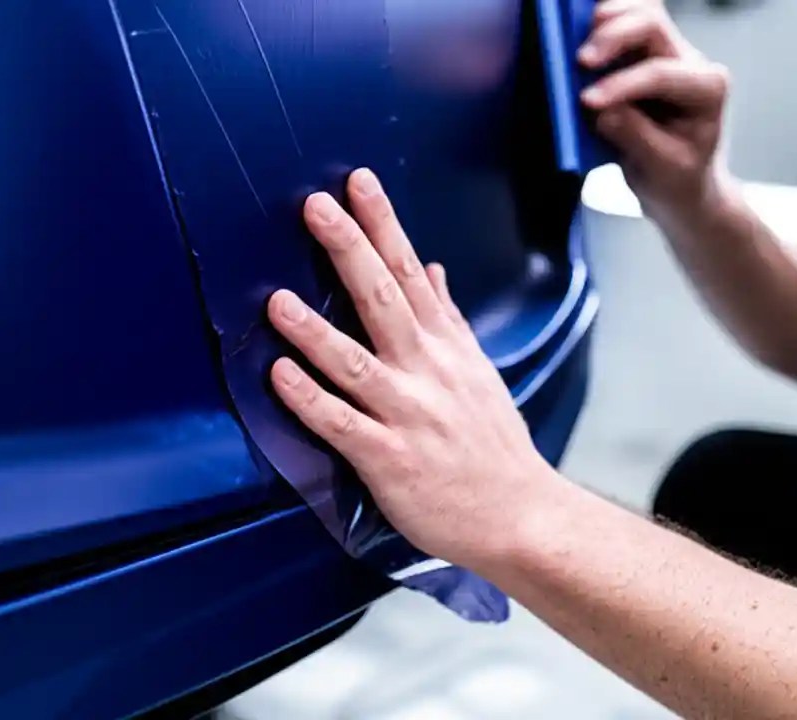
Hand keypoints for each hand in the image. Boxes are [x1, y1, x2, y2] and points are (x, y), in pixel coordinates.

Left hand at [267, 169, 561, 568]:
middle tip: (316, 207)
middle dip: (350, 250)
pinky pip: (342, 424)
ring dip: (315, 329)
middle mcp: (428, 371)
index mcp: (446, 347)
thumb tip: (434, 269)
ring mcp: (408, 414)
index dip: (383, 225)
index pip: (412, 272)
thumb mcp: (478, 371)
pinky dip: (310, 399)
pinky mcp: (390, 459)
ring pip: (355, 362)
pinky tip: (280, 375)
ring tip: (276, 299)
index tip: (357, 182)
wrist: (521, 516)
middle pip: (384, 299)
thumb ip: (448, 319)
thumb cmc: (492, 446)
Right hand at [579, 0, 730, 217]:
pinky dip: (604, 23)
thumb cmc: (677, 178)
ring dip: (608, 21)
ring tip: (579, 42)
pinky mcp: (644, 53)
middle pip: (653, 25)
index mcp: (706, 89)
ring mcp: (668, 52)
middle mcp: (692, 61)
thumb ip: (635, 137)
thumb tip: (602, 112)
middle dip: (614, 37)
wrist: (681, 180)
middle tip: (580, 61)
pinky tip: (580, 30)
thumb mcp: (661, 169)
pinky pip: (626, 22)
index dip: (622, 84)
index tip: (587, 102)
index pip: (661, 74)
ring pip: (642, 12)